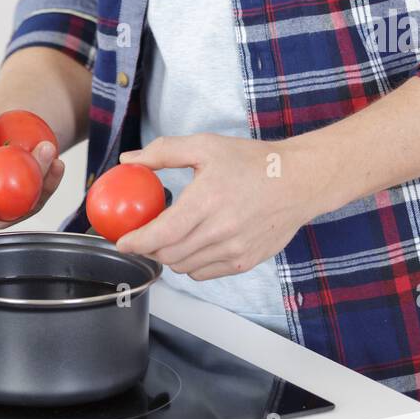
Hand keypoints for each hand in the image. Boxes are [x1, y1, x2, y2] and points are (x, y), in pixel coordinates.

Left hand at [113, 133, 318, 280]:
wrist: (298, 181)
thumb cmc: (253, 161)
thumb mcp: (206, 146)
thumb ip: (164, 152)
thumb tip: (130, 159)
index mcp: (207, 201)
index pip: (161, 234)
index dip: (136, 242)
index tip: (121, 241)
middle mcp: (220, 231)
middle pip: (169, 255)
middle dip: (149, 248)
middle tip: (143, 235)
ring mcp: (234, 250)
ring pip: (185, 267)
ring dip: (170, 256)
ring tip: (170, 236)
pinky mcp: (244, 262)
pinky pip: (205, 273)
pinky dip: (192, 262)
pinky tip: (195, 243)